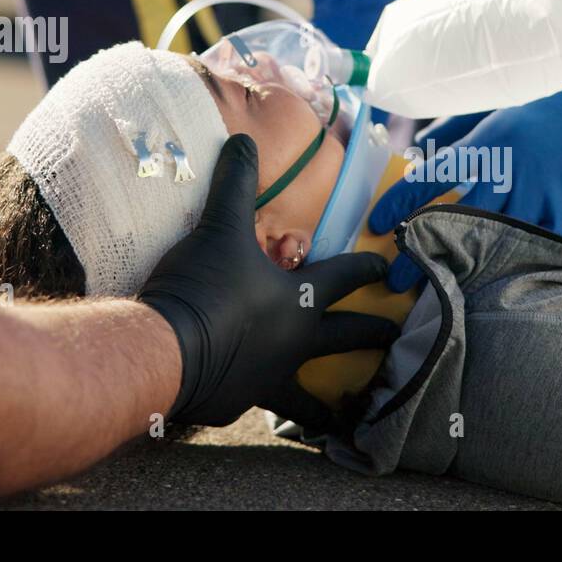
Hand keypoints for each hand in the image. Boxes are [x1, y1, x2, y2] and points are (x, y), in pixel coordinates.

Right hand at [140, 134, 397, 426]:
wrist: (163, 352)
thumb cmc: (204, 288)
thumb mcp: (219, 227)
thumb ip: (234, 185)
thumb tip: (242, 142)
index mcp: (299, 300)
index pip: (345, 276)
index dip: (368, 268)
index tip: (390, 269)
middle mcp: (294, 343)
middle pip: (345, 338)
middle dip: (373, 337)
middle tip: (398, 342)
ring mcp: (267, 379)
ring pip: (310, 397)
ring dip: (328, 405)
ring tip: (345, 419)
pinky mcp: (234, 404)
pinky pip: (253, 404)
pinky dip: (256, 402)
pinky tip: (249, 403)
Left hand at [369, 36, 561, 291]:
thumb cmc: (559, 94)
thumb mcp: (503, 100)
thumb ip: (460, 126)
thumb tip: (422, 150)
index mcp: (489, 140)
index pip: (430, 177)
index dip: (398, 205)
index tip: (378, 227)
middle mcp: (510, 170)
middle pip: (453, 220)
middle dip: (421, 251)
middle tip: (397, 277)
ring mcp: (541, 194)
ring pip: (491, 241)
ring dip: (462, 266)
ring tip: (438, 289)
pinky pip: (534, 247)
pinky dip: (511, 264)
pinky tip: (490, 285)